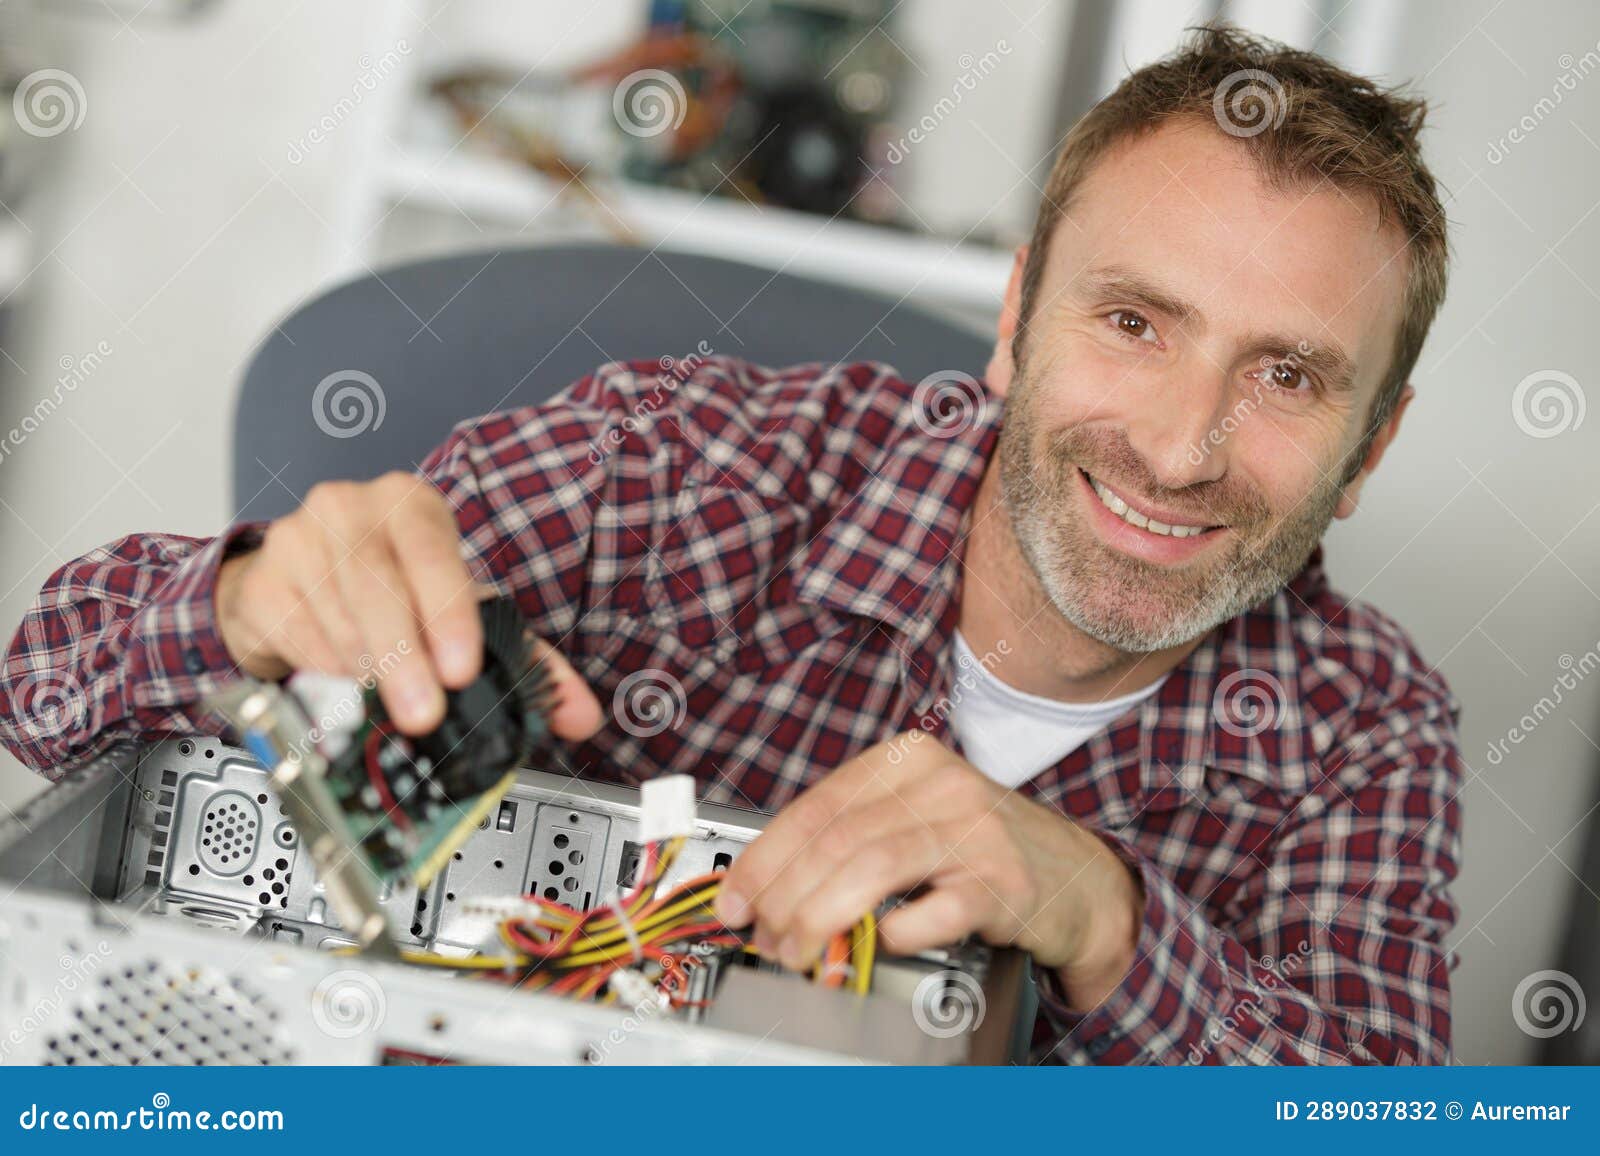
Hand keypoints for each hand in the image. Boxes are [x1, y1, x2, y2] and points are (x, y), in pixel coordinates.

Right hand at [214, 471, 601, 739]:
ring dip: (369, 675)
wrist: (291, 583)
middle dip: (406, 660)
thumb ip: (522, 658)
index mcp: (411, 505)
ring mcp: (297, 541)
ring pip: (339, 621)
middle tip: (425, 715)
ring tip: (389, 704)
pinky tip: (345, 683)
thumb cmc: (389, 591)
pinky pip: (299, 641)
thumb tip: (578, 713)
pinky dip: (327, 674)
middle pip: (378, 587)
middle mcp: (351, 509)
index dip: (449, 611)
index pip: (432, 550)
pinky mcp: (261, 583)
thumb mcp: (456, 611)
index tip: (462, 667)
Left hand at [715, 728, 1144, 1008]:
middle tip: (766, 940)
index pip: (815, 806)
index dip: (766, 860)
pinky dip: (890, 932)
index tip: (737, 901)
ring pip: (870, 867)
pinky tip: (875, 945)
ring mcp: (973, 830)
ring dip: (819, 918)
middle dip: (785, 898)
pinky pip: (929, 910)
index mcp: (906, 760)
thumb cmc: (980, 852)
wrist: (1077, 880)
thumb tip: (763, 888)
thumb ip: (846, 840)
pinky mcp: (1001, 882)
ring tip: (798, 952)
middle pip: (835, 840)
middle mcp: (939, 784)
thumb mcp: (911, 822)